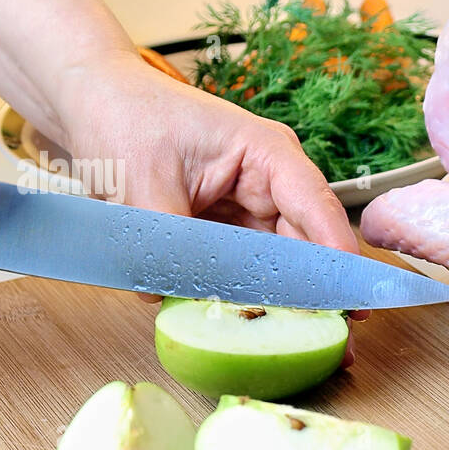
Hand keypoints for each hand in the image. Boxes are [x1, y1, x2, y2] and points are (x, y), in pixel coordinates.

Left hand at [54, 52, 367, 363]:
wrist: (94, 102)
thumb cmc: (125, 118)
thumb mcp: (142, 181)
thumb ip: (165, 243)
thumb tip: (172, 299)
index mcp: (266, 154)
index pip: (316, 206)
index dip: (338, 256)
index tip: (354, 299)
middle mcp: (272, 182)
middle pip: (310, 245)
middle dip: (322, 295)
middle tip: (340, 345)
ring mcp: (253, 206)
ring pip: (283, 264)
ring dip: (289, 302)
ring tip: (311, 347)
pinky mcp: (232, 228)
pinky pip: (249, 269)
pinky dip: (251, 297)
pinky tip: (260, 329)